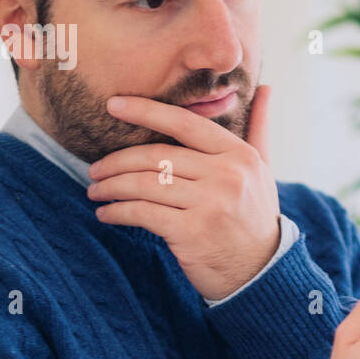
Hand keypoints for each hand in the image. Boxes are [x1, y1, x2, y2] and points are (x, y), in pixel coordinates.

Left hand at [86, 85, 280, 300]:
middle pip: (157, 156)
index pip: (185, 124)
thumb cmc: (255, 217)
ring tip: (95, 190)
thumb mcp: (263, 170)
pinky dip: (117, 212)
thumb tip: (264, 86)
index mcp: (240, 155)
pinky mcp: (192, 232)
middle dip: (117, 160)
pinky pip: (142, 213)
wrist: (261, 272)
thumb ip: (259, 128)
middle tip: (95, 168)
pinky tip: (106, 214)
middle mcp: (227, 176)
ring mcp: (210, 204)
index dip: (146, 111)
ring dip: (112, 187)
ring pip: (145, 184)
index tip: (113, 105)